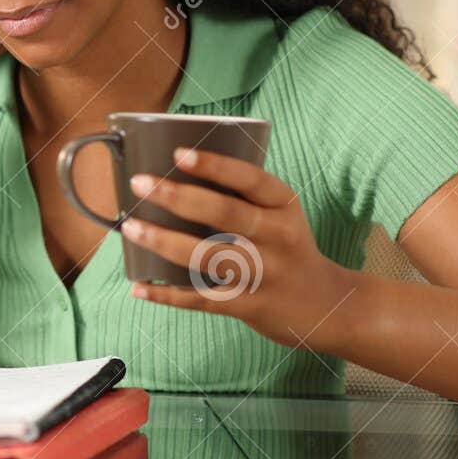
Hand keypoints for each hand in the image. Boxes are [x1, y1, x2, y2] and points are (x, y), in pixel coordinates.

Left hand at [119, 147, 360, 348]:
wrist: (327, 305)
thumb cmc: (286, 248)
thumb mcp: (280, 215)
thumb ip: (241, 197)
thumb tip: (173, 177)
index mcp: (284, 206)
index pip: (251, 179)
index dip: (214, 166)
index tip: (178, 153)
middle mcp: (277, 237)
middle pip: (224, 213)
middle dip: (177, 197)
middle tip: (139, 184)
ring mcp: (263, 274)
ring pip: (207, 256)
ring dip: (163, 241)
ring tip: (130, 228)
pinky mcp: (249, 305)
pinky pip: (201, 299)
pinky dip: (166, 295)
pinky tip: (138, 286)